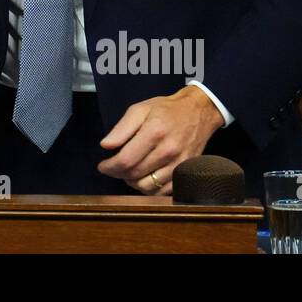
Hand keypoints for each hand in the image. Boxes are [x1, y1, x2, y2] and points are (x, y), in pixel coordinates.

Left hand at [97, 85, 223, 194]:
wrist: (199, 112)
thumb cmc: (167, 110)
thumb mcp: (140, 109)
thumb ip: (121, 128)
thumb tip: (106, 145)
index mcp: (154, 132)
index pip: (126, 160)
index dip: (110, 167)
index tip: (102, 167)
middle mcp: (168, 151)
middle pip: (135, 175)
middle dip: (118, 174)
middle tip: (113, 168)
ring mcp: (179, 164)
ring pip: (148, 186)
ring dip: (133, 183)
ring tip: (128, 172)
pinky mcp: (186, 173)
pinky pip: (163, 192)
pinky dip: (150, 189)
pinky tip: (144, 177)